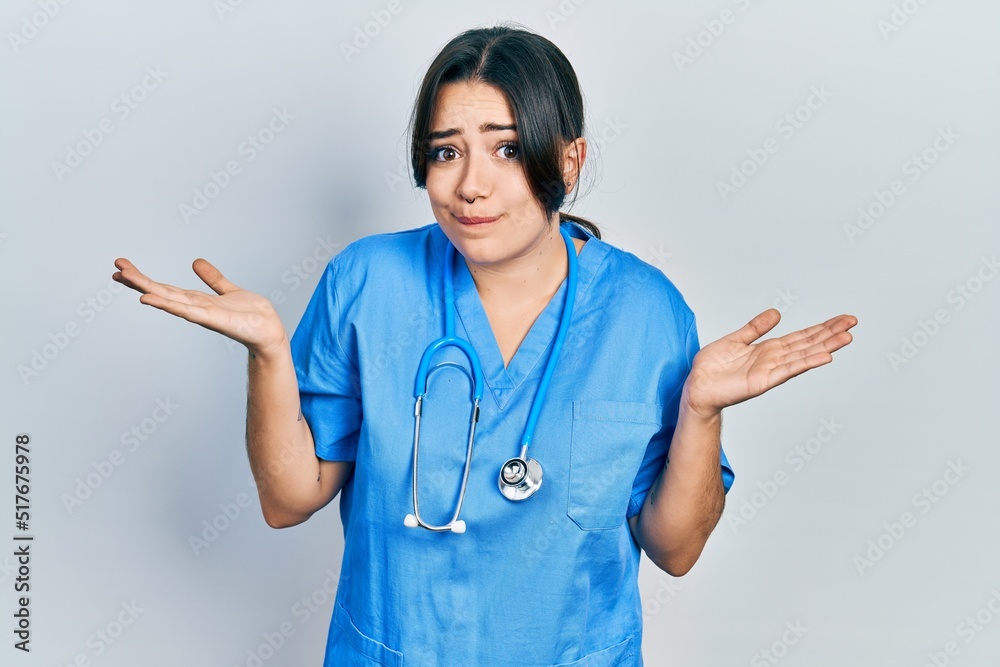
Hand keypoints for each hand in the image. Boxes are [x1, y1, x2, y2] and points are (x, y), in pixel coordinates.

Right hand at [112, 257, 286, 356]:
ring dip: (148, 290)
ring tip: (127, 280)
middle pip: (162, 292)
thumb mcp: (229, 290)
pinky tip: (150, 299)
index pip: (165, 287)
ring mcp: (202, 314)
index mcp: (196, 300)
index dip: (144, 278)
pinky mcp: (214, 320)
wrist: (270, 330)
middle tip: (115, 269)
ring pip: (170, 300)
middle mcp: (195, 307)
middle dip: (139, 281)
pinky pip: (187, 311)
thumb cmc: (251, 314)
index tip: (122, 267)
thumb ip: (213, 278)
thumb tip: (196, 262)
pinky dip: (168, 305)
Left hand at [682, 308, 857, 418]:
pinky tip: (824, 356)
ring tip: (847, 337)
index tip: (842, 319)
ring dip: (826, 347)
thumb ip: (756, 328)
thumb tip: (776, 313)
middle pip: (808, 344)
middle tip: (853, 322)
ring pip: (804, 355)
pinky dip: (806, 363)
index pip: (801, 336)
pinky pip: (789, 370)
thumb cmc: (712, 368)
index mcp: (769, 350)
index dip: (822, 328)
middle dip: (831, 333)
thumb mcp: (735, 340)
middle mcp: (774, 360)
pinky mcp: (763, 381)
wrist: (697, 387)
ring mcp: (771, 371)